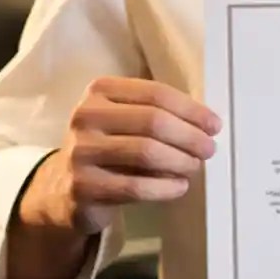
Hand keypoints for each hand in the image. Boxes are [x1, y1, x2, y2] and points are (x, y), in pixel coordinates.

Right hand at [19, 76, 221, 236]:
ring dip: (180, 161)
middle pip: (153, 122)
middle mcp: (86, 116)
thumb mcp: (125, 120)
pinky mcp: (82, 187)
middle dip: (190, 136)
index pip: (156, 94)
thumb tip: (208, 124)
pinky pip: (135, 187)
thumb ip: (159, 114)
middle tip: (209, 149)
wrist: (65, 188)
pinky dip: (165, 187)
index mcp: (100, 91)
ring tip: (195, 167)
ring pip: (146, 153)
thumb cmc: (109, 147)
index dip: (191, 110)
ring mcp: (81, 152)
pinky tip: (180, 187)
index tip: (215, 125)